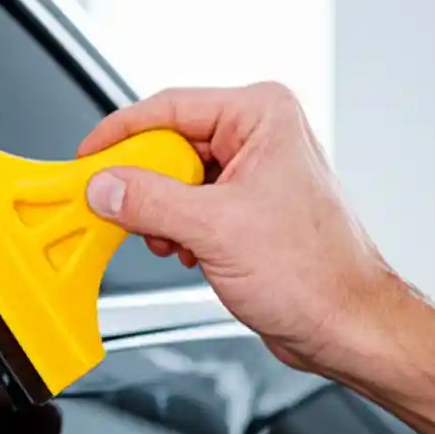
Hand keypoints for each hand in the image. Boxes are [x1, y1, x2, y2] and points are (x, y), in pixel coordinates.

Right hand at [79, 83, 421, 376]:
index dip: (121, 133)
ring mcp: (254, 171)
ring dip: (159, 212)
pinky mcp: (246, 206)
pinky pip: (190, 203)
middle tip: (116, 205)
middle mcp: (260, 135)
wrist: (346, 326)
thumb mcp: (214, 229)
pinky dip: (176, 227)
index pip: (169, 107)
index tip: (88, 156)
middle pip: (169, 143)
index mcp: (261, 116)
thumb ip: (148, 201)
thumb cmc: (315, 274)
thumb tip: (104, 186)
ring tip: (167, 239)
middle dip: (143, 182)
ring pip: (176, 177)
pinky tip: (185, 251)